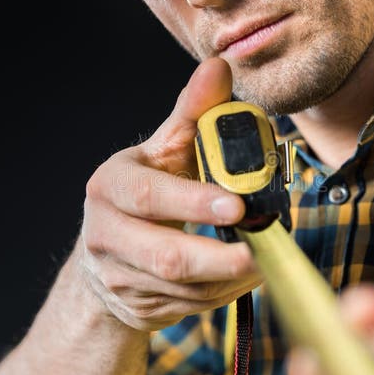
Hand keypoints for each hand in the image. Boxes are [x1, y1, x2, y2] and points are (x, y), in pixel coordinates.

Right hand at [80, 58, 261, 330]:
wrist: (108, 252)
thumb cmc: (148, 189)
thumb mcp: (164, 150)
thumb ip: (192, 113)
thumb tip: (219, 67)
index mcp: (110, 186)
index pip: (149, 196)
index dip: (192, 201)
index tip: (237, 205)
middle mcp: (105, 233)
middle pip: (164, 256)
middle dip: (218, 258)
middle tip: (262, 251)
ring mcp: (118, 276)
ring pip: (183, 289)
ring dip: (231, 279)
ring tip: (268, 261)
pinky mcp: (138, 307)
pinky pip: (190, 307)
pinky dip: (224, 295)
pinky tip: (247, 277)